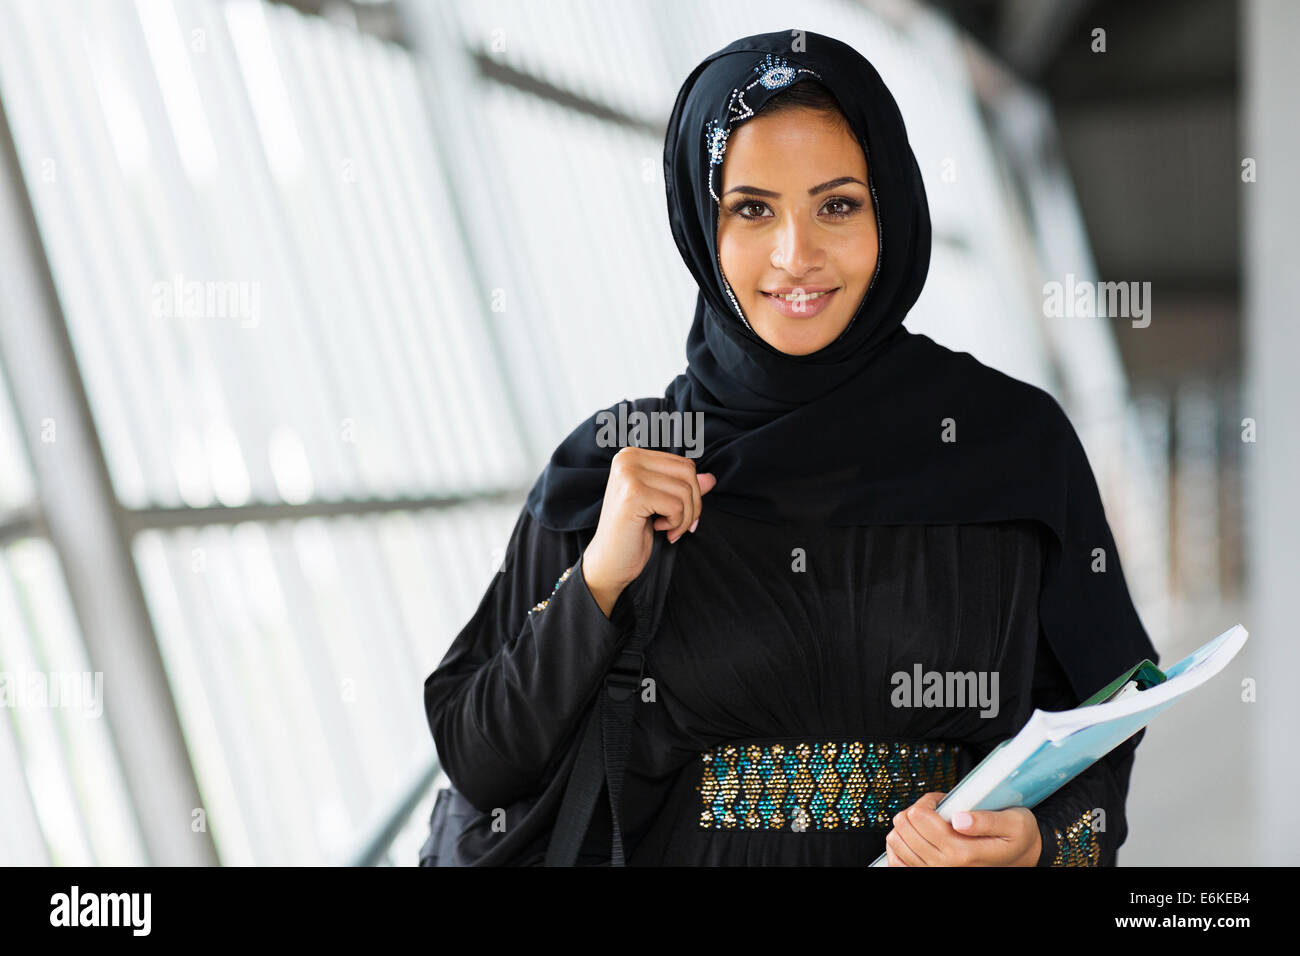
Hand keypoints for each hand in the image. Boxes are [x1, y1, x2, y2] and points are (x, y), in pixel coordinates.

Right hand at [581, 447, 715, 617]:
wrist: (609, 561)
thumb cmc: (632, 533)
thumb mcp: (662, 505)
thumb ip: (683, 488)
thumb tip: (711, 478)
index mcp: (632, 456)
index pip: (683, 464)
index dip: (693, 493)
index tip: (682, 515)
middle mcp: (627, 459)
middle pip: (687, 473)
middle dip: (693, 505)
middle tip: (680, 526)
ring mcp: (628, 474)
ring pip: (685, 490)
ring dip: (684, 517)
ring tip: (668, 528)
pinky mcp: (633, 494)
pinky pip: (676, 506)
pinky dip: (676, 523)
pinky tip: (658, 529)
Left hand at [884, 792, 1040, 865]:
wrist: (1021, 859)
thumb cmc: (1017, 839)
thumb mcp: (1013, 822)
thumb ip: (986, 819)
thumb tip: (958, 818)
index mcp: (963, 851)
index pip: (920, 816)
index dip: (928, 801)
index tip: (943, 801)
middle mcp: (945, 865)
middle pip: (905, 826)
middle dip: (918, 810)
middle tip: (937, 810)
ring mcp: (935, 871)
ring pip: (896, 841)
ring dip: (908, 826)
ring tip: (929, 823)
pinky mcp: (928, 873)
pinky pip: (896, 860)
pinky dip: (900, 845)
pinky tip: (914, 837)